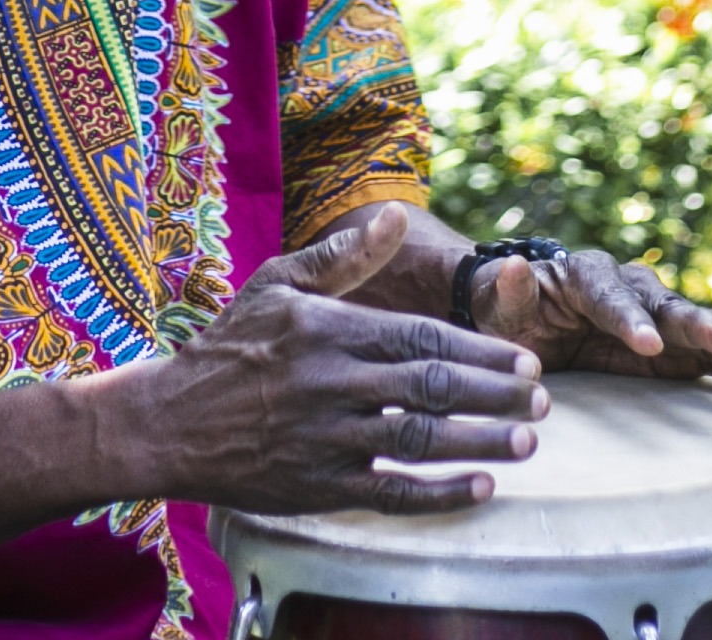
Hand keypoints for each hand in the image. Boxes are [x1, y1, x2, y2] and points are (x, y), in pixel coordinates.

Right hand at [126, 202, 551, 517]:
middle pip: (431, 387)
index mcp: (328, 329)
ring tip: (527, 442)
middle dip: (495, 394)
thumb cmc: (229, 347)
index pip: (421, 337)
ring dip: (480, 442)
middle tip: (544, 400)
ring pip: (419, 439)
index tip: (524, 360)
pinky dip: (440, 494)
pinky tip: (480, 488)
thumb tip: (397, 217)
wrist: (167, 422)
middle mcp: (331, 382)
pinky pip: (390, 492)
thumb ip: (342, 255)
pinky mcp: (317, 486)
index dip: (479, 350)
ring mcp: (324, 438)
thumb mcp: (276, 284)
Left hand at [461, 245, 711, 385]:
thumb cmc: (507, 313)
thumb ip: (509, 291)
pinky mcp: (673, 348)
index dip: (629, 318)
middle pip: (669, 306)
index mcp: (586, 277)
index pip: (610, 295)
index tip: (646, 343)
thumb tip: (512, 269)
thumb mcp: (499, 305)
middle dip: (700, 326)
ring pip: (702, 327)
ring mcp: (657, 318)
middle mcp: (630, 290)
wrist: (525, 321)